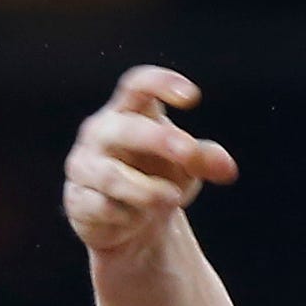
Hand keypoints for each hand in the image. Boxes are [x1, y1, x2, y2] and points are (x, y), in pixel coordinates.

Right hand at [63, 66, 240, 253]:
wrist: (134, 222)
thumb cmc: (160, 177)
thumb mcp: (187, 166)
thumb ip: (205, 160)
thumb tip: (227, 168)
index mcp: (128, 111)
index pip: (137, 85)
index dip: (161, 84)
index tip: (192, 97)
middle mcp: (100, 132)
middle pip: (125, 128)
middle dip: (158, 139)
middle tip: (189, 152)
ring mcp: (84, 165)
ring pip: (111, 175)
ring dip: (146, 189)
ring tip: (173, 198)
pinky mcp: (78, 200)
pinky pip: (102, 208)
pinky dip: (126, 216)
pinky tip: (136, 219)